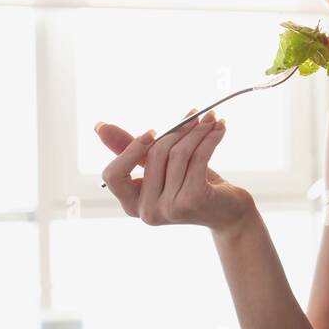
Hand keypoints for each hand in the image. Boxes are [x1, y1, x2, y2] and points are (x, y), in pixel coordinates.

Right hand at [96, 108, 252, 232]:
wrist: (229, 213)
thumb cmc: (192, 186)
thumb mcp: (160, 167)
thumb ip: (130, 149)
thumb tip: (99, 126)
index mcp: (133, 204)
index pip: (113, 175)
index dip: (129, 150)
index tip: (151, 131)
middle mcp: (148, 211)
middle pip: (154, 155)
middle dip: (178, 131)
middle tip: (195, 115)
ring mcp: (170, 209)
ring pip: (178, 154)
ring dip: (198, 131)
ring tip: (211, 119)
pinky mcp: (193, 200)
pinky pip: (198, 158)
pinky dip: (210, 139)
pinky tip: (219, 129)